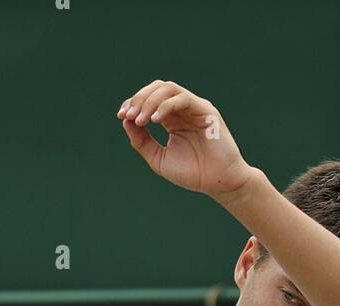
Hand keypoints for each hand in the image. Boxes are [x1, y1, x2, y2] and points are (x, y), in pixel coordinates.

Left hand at [117, 80, 254, 200]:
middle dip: (139, 99)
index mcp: (172, 119)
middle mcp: (182, 110)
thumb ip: (141, 142)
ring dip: (150, 101)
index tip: (122, 116)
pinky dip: (166, 106)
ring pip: (168, 89)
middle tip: (128, 115)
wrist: (218, 183)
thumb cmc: (192, 173)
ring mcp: (194, 107)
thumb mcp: (159, 159)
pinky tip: (155, 120)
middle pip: (157, 89)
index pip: (149, 100)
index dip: (133, 104)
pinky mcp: (206, 110)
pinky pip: (183, 99)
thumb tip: (126, 121)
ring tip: (140, 119)